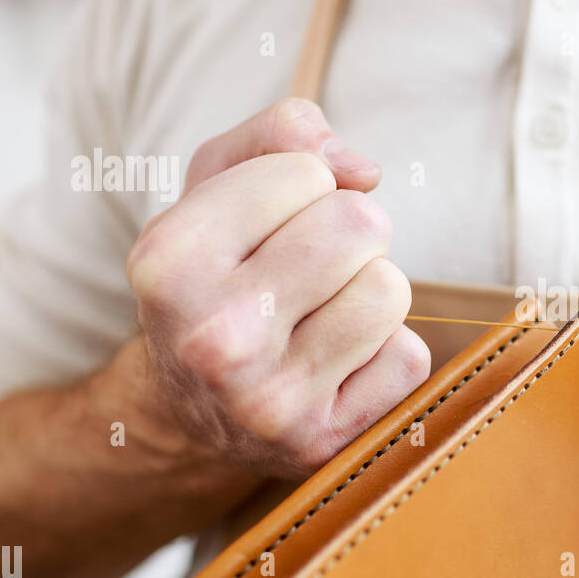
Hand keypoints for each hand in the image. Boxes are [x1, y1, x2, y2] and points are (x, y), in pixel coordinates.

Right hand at [127, 97, 429, 477]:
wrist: (191, 412)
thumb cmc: (216, 275)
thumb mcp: (214, 187)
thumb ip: (280, 134)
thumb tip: (364, 170)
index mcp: (170, 261)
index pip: (307, 171)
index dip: (304, 186)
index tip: (270, 224)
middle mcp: (214, 336)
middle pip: (360, 226)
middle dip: (350, 232)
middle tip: (312, 267)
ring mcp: (268, 399)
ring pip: (390, 290)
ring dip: (370, 292)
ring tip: (322, 314)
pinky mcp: (321, 443)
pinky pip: (408, 358)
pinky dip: (385, 354)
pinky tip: (336, 366)